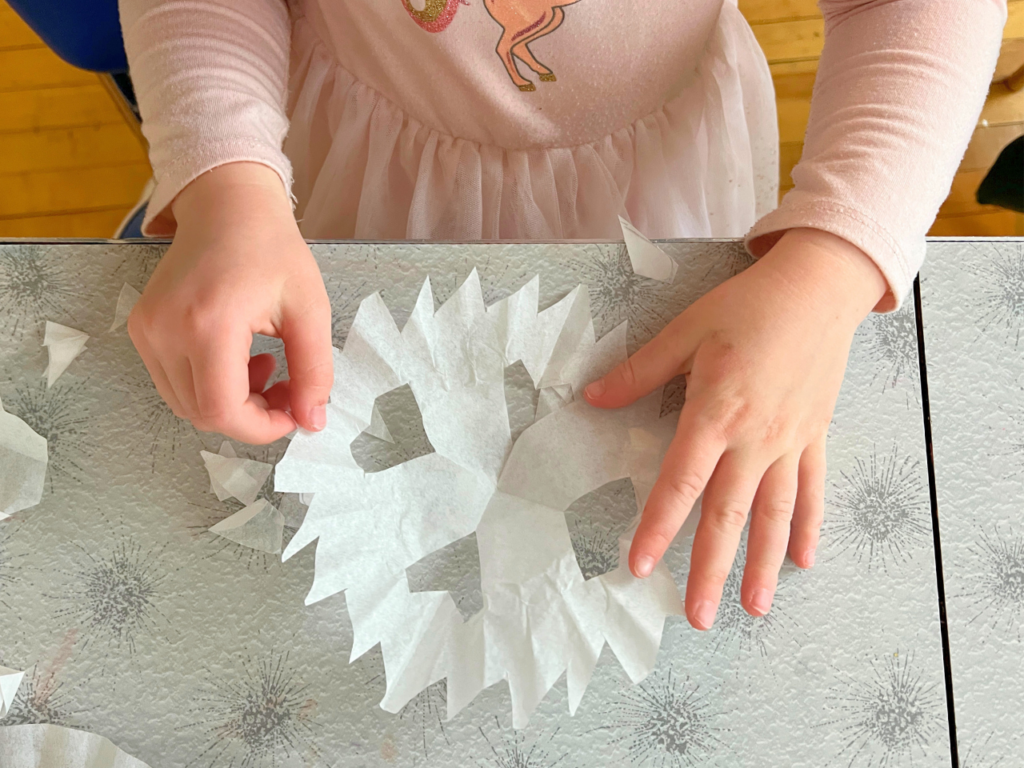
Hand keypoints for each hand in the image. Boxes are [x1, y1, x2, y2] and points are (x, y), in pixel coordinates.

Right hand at [128, 162, 332, 443]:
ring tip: (265, 367)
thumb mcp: (310, 309)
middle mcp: (165, 331)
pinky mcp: (142, 328)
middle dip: (251, 417)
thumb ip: (314, 370)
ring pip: (186, 403)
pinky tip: (239, 358)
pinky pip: (173, 382)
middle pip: (202, 414)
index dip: (261, 428)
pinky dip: (209, 386)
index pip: (222, 411)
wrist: (228, 206)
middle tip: (286, 388)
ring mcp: (147, 330)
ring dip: (231, 403)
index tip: (293, 413)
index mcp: (208, 324)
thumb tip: (312, 422)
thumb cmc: (273, 250)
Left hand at [584, 228, 887, 628]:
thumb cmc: (748, 306)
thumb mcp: (686, 330)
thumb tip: (592, 398)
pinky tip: (804, 561)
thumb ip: (640, 371)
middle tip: (698, 617)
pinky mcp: (816, 435)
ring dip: (762, 563)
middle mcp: (755, 437)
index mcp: (716, 412)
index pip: (680, 482)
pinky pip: (813, 489)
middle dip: (711, 568)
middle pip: (729, 514)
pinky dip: (809, 525)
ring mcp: (790, 440)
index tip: (642, 566)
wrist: (819, 287)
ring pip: (774, 513)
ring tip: (752, 608)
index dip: (659, 526)